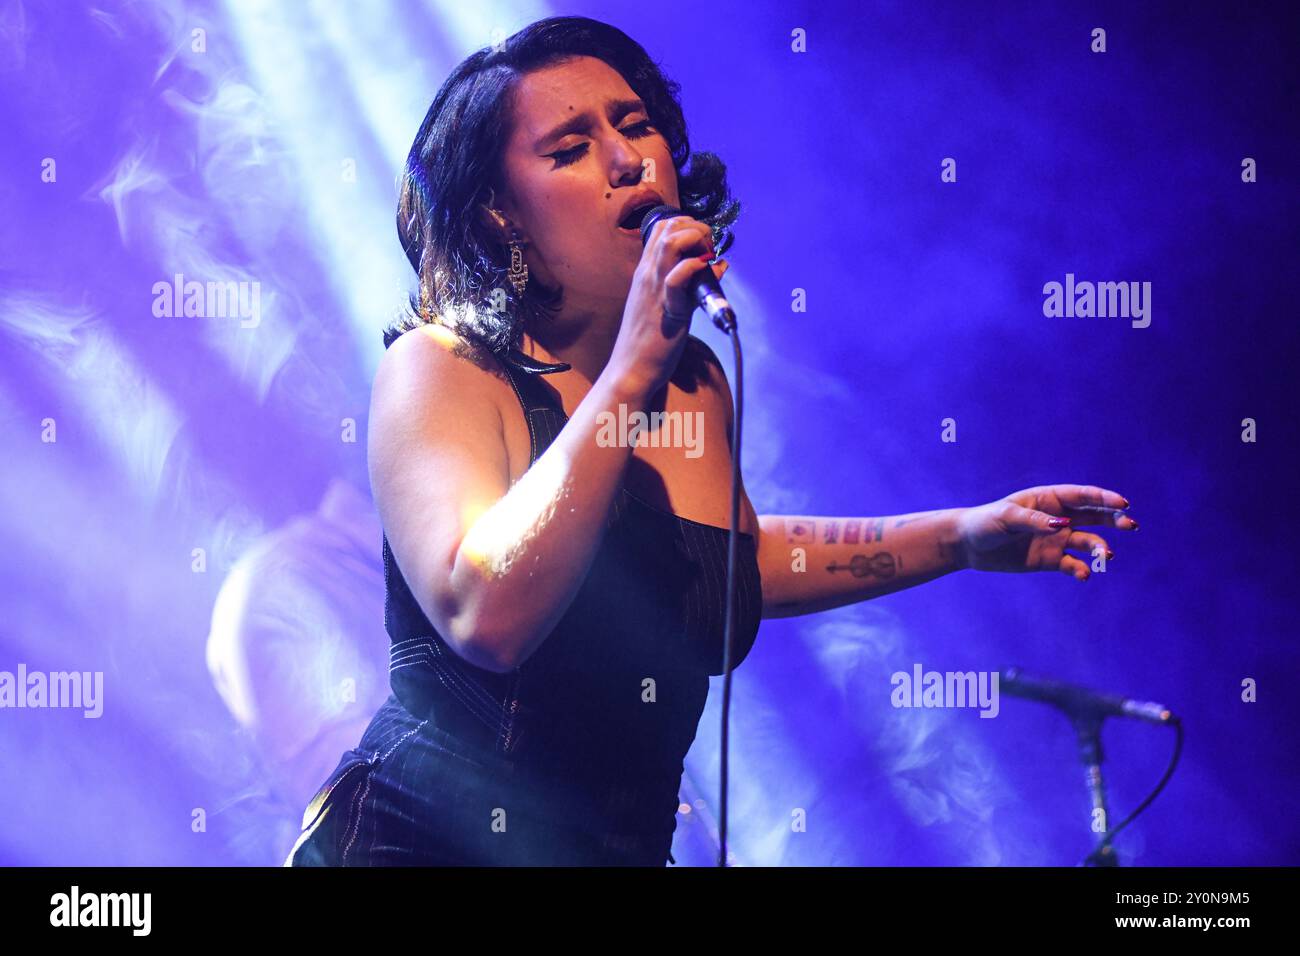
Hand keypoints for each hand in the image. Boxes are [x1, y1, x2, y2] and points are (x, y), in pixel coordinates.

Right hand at [607, 216, 725, 399]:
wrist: (631, 369)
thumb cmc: (649, 340)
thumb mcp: (669, 303)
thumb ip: (690, 282)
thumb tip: (717, 266)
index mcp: (646, 271)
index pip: (663, 227)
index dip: (688, 226)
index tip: (704, 245)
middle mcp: (648, 274)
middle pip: (669, 226)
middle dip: (697, 228)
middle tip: (709, 251)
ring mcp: (655, 289)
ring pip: (671, 242)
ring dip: (696, 241)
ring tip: (707, 259)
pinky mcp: (668, 309)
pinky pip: (678, 278)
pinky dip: (695, 269)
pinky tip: (706, 275)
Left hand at [954, 484, 1136, 578]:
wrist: (969, 546)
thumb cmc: (985, 523)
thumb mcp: (1006, 517)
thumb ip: (1034, 520)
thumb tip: (1062, 526)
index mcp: (1049, 499)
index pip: (1082, 496)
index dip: (1104, 499)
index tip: (1124, 503)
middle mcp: (1058, 518)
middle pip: (1095, 517)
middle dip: (1114, 520)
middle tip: (1131, 525)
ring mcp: (1056, 539)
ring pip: (1088, 543)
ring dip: (1100, 549)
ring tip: (1106, 557)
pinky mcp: (1051, 560)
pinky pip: (1073, 564)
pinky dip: (1082, 569)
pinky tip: (1084, 574)